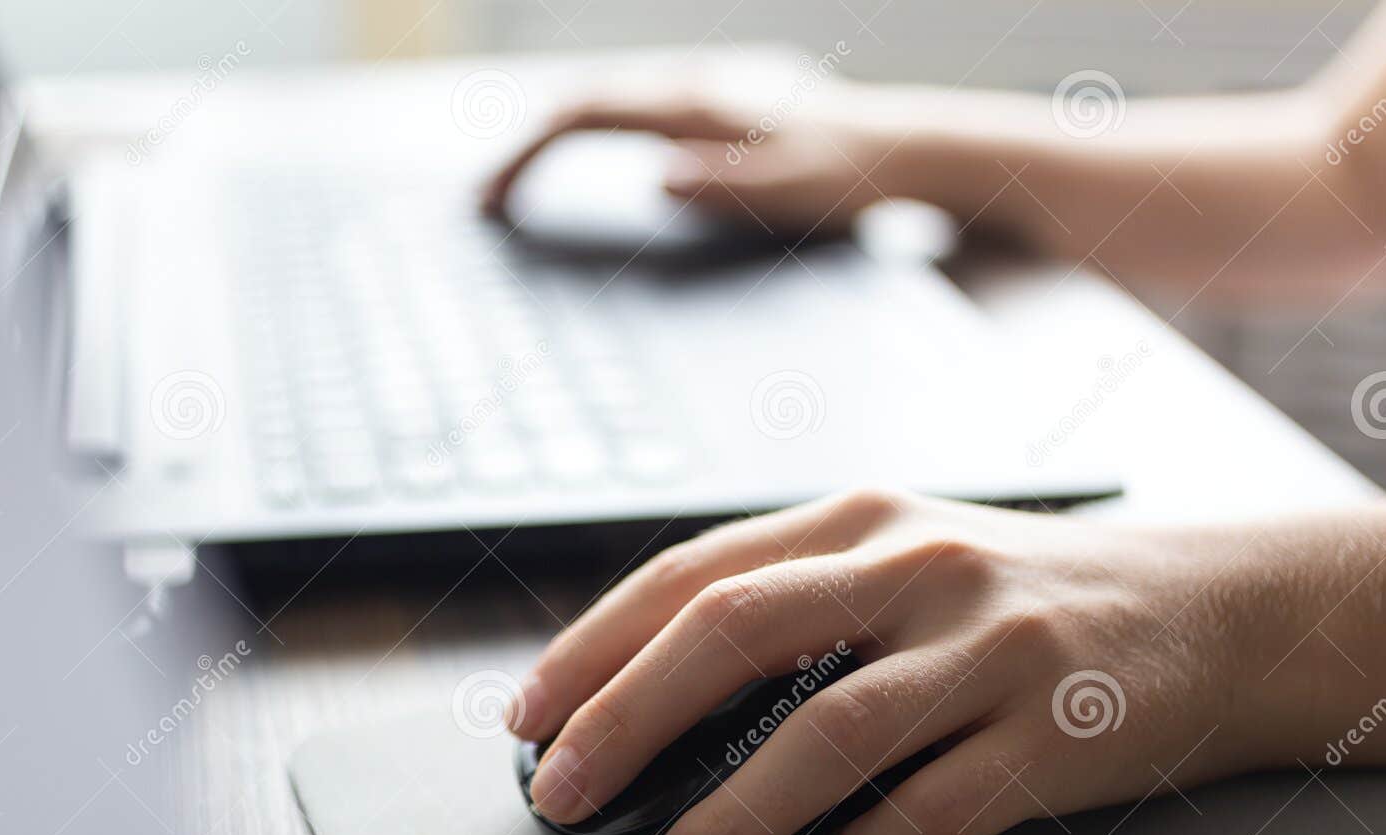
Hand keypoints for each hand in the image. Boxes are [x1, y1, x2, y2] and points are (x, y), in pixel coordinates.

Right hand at [479, 76, 889, 233]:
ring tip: (519, 182)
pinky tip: (591, 159)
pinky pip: (634, 109)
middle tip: (487, 198)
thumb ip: (721, 185)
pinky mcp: (715, 103)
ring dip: (554, 135)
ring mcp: (702, 89)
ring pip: (606, 98)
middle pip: (582, 99)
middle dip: (525, 145)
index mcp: (694, 105)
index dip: (527, 152)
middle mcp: (690, 85)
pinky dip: (593, 132)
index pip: (584, 115)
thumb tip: (656, 177)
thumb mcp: (787, 192)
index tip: (493, 198)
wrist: (897, 147)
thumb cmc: (844, 178)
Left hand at [513, 490, 1322, 834]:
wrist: (1214, 608)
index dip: (596, 646)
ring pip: (829, 731)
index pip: (693, 574)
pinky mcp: (1060, 728)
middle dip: (625, 718)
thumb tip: (648, 699)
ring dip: (731, 814)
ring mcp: (992, 645)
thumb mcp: (906, 558)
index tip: (531, 718)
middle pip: (734, 635)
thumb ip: (796, 602)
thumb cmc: (1026, 595)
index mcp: (860, 519)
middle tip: (563, 792)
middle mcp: (917, 566)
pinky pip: (941, 806)